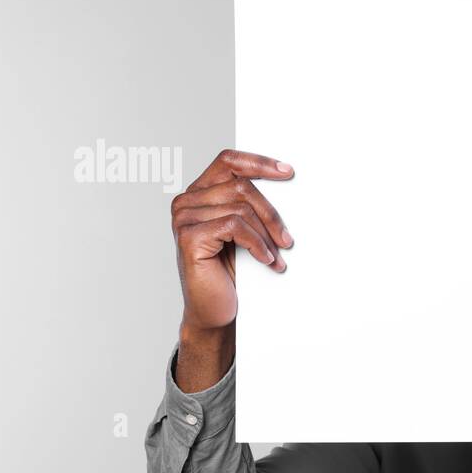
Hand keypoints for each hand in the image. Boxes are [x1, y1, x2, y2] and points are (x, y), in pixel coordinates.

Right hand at [169, 149, 294, 389]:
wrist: (214, 311)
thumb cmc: (229, 273)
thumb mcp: (243, 232)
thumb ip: (249, 205)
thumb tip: (285, 181)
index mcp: (199, 193)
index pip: (228, 161)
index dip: (258, 162)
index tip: (288, 172)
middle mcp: (186, 201)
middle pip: (240, 185)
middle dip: (271, 213)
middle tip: (288, 239)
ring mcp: (183, 218)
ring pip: (241, 207)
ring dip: (267, 233)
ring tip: (278, 254)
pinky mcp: (189, 237)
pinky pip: (235, 227)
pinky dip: (257, 245)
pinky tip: (267, 261)